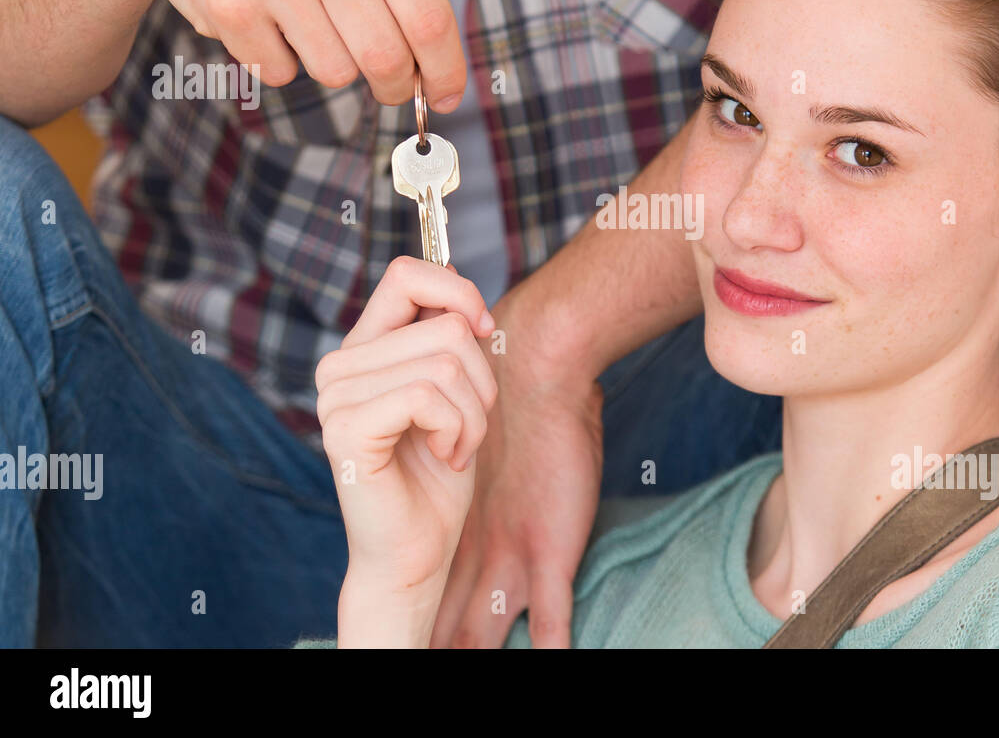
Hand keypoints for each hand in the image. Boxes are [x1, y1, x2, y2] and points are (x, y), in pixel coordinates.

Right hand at [97, 0, 465, 106]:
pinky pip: (277, 72)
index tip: (445, 98)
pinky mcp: (227, 6)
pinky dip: (277, 58)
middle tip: (392, 88)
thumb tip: (432, 68)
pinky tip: (264, 15)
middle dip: (396, 88)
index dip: (446, 72)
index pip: (430, 20)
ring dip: (331, 63)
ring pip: (334, 72)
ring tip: (308, 19)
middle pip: (386, 60)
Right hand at [315, 257, 497, 646]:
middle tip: (467, 427)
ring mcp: (336, 396)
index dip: (457, 292)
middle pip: (446, 325)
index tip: (484, 329)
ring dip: (474, 414)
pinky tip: (444, 458)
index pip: (406, 274)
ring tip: (455, 447)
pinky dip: (458, 430)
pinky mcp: (346, 427)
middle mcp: (339, 365)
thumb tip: (457, 276)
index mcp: (363, 349)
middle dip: (482, 380)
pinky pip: (429, 396)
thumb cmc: (437, 475)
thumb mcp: (455, 392)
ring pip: (447, 362)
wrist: (417, 553)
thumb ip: (447, 336)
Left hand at [429, 285, 604, 647]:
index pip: (432, 584)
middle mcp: (480, 545)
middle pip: (452, 620)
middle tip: (423, 663)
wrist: (539, 366)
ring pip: (488, 629)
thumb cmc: (509, 392)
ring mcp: (514, 554)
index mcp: (459, 519)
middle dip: (439, 645)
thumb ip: (457, 451)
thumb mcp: (471, 432)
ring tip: (455, 669)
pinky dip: (553, 645)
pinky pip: (554, 615)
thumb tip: (445, 452)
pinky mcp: (551, 551)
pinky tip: (553, 662)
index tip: (408, 640)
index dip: (420, 619)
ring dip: (477, 651)